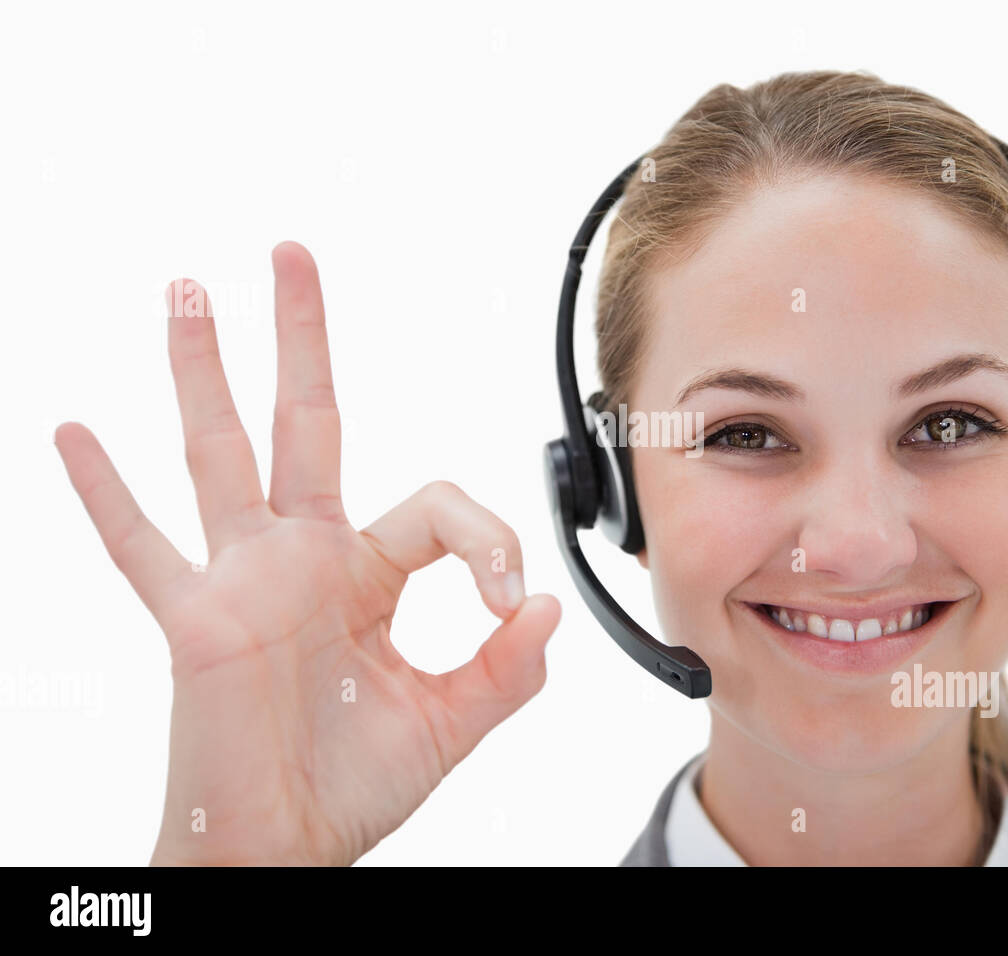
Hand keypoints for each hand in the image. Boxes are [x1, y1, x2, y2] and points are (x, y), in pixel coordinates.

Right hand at [54, 241, 560, 864]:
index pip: (439, 508)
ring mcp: (244, 581)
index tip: (509, 598)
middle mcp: (304, 558)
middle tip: (294, 254)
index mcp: (370, 574)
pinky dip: (106, 495)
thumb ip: (506, 671)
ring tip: (188, 291)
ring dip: (203, 372)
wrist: (285, 846)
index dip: (488, 538)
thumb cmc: (353, 785)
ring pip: (220, 454)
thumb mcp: (449, 724)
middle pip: (306, 422)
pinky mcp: (194, 621)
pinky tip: (74, 432)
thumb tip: (547, 609)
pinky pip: (142, 548)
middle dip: (302, 339)